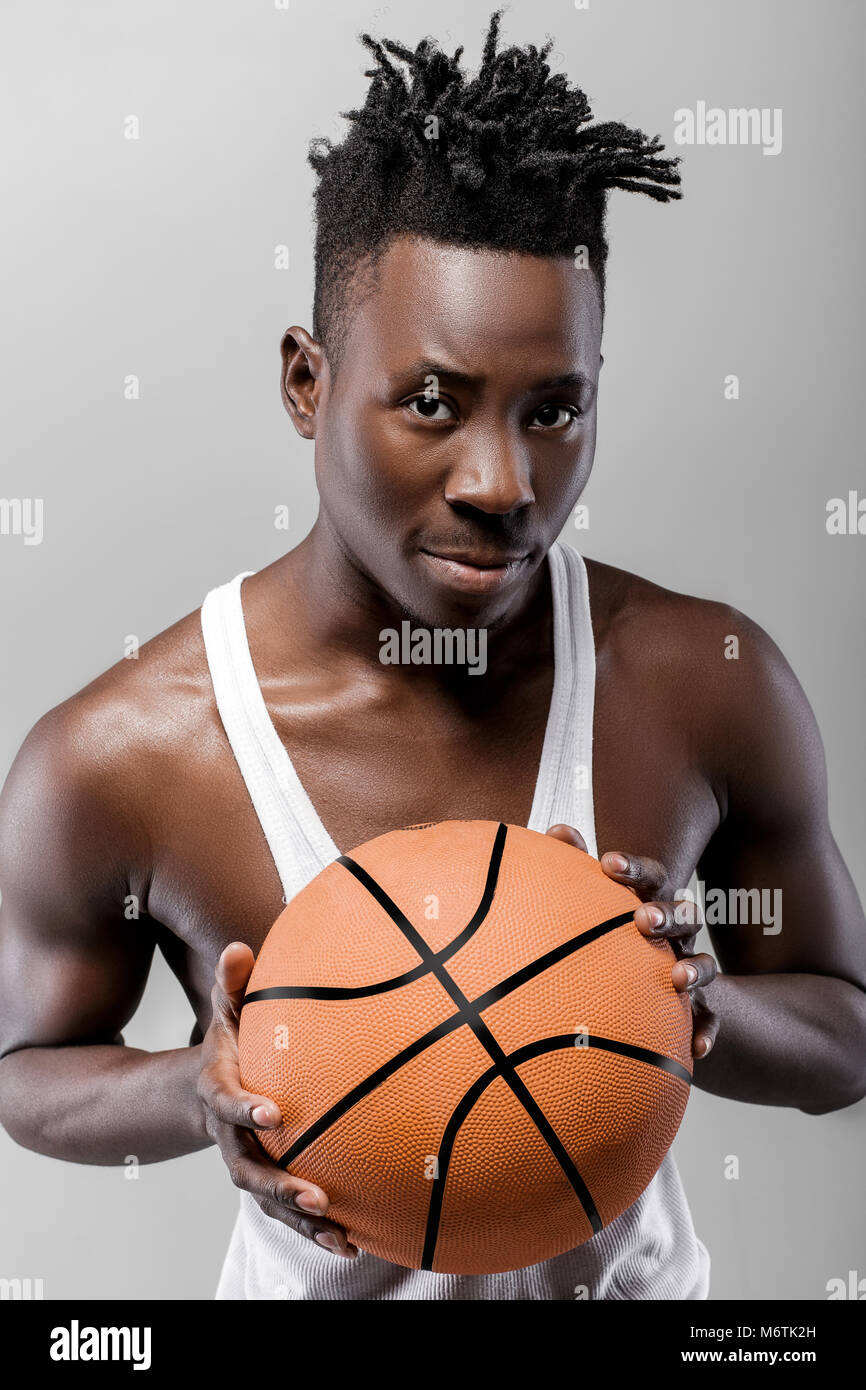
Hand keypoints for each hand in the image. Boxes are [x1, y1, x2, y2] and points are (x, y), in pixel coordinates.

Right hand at [197, 942, 356, 1257]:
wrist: (208, 1086)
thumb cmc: (231, 1040)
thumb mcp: (228, 1008)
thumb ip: (234, 982)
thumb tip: (238, 946)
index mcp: (218, 1091)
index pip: (226, 1102)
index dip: (244, 1109)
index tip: (273, 1113)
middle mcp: (229, 1137)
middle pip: (247, 1171)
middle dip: (279, 1187)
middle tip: (315, 1196)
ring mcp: (247, 1164)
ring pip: (268, 1202)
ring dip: (302, 1222)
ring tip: (340, 1236)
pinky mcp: (267, 1182)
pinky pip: (287, 1213)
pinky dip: (315, 1231)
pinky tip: (352, 1244)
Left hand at [546, 825, 718, 1060]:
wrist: (664, 977)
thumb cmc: (621, 929)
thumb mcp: (602, 900)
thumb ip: (576, 863)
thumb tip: (557, 829)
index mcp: (652, 901)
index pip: (650, 877)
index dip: (632, 869)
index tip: (607, 863)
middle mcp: (678, 932)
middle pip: (683, 915)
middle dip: (666, 915)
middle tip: (643, 918)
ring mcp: (691, 968)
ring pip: (704, 965)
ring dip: (695, 969)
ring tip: (678, 978)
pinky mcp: (703, 1008)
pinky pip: (711, 1021)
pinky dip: (707, 1032)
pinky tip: (698, 1049)